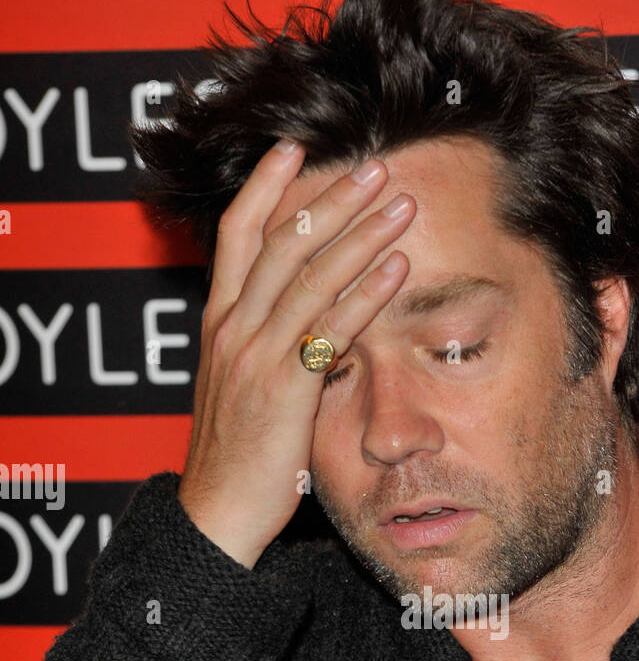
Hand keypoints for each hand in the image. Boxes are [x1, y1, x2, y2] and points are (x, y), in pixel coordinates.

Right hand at [177, 140, 415, 567]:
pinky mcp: (283, 387)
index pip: (236, 234)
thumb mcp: (244, 388)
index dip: (264, 185)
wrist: (216, 513)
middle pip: (283, 240)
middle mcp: (232, 328)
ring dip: (361, 233)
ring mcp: (255, 354)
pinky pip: (329, 328)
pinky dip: (366, 293)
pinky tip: (398, 269)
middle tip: (377, 166)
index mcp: (219, 322)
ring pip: (310, 274)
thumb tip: (308, 324)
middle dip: (332, 197)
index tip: (295, 147)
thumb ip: (269, 347)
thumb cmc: (237, 458)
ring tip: (401, 205)